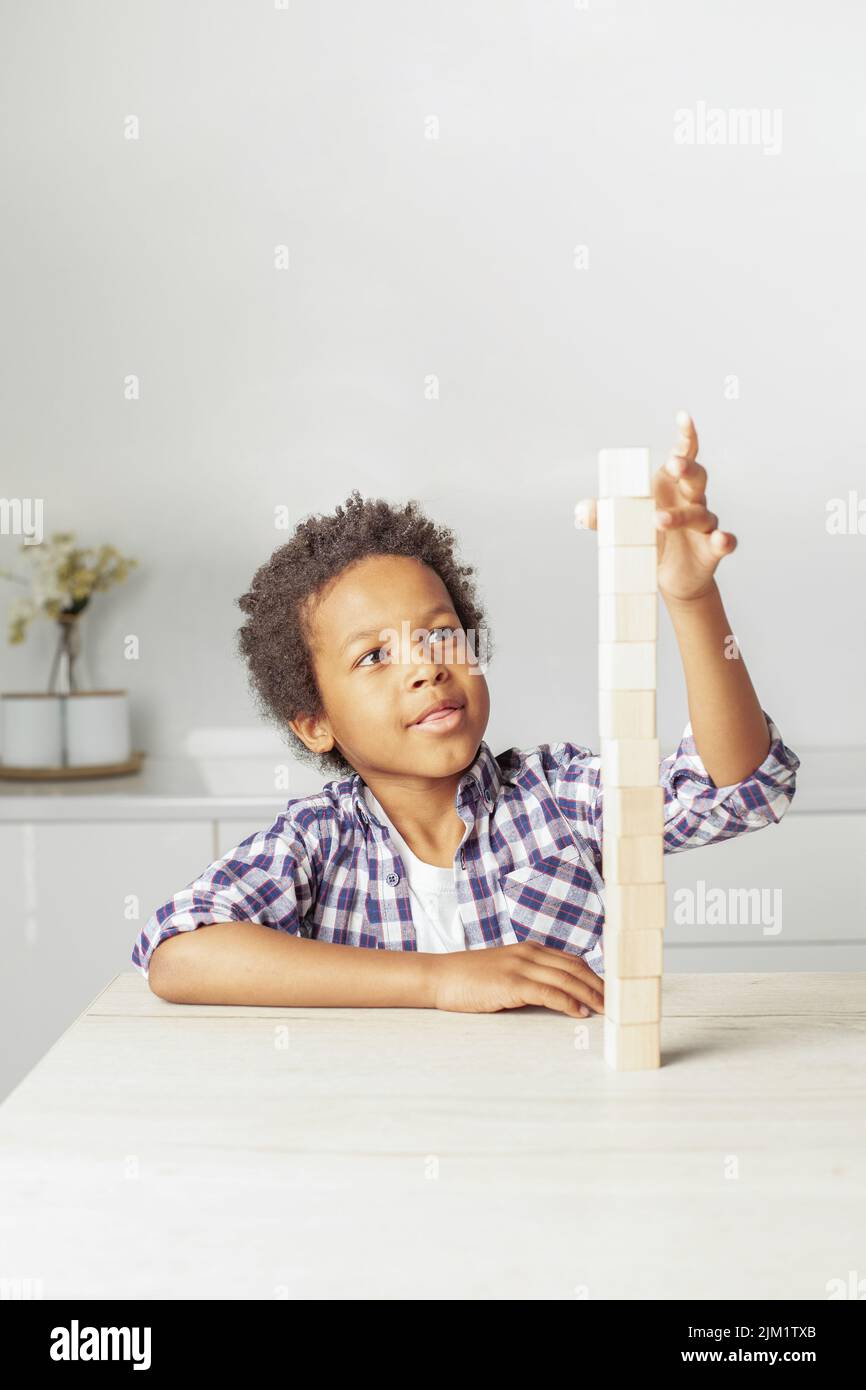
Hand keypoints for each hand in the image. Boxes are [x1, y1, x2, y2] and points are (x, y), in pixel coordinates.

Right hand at [430, 942, 604, 1016]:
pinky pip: (549, 992)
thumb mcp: (504, 972)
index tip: (609, 991)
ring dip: (590, 995)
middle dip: (599, 986)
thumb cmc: (469, 979)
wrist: (440, 977)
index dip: (594, 976)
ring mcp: (520, 966)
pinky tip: (579, 1013)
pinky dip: (568, 1003)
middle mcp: (529, 953)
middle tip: (617, 1002)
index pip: (571, 960)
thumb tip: (555, 996)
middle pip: (575, 968)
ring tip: (606, 1010)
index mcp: (529, 949)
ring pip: (566, 979)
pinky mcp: (512, 983)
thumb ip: (528, 977)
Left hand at [574, 411, 737, 603]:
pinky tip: (721, 539)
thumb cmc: (649, 542)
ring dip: (681, 516)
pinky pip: (724, 542)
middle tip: (673, 465)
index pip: (683, 456)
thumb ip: (603, 517)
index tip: (684, 417)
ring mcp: (704, 525)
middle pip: (696, 479)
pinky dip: (724, 540)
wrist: (667, 579)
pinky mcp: (712, 550)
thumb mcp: (621, 528)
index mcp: (671, 488)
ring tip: (657, 520)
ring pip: (700, 514)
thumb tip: (581, 511)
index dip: (686, 437)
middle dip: (686, 469)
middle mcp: (692, 501)